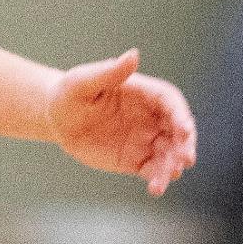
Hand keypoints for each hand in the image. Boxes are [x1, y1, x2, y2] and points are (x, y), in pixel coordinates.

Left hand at [48, 49, 196, 196]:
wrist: (57, 118)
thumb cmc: (69, 93)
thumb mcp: (83, 81)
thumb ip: (109, 72)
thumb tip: (133, 54)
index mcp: (144, 93)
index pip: (170, 102)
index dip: (181, 115)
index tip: (185, 129)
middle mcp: (152, 117)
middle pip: (178, 130)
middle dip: (185, 144)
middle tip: (185, 159)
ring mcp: (147, 139)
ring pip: (169, 153)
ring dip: (173, 165)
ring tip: (167, 177)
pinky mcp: (137, 159)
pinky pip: (154, 170)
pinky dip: (158, 179)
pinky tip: (155, 189)